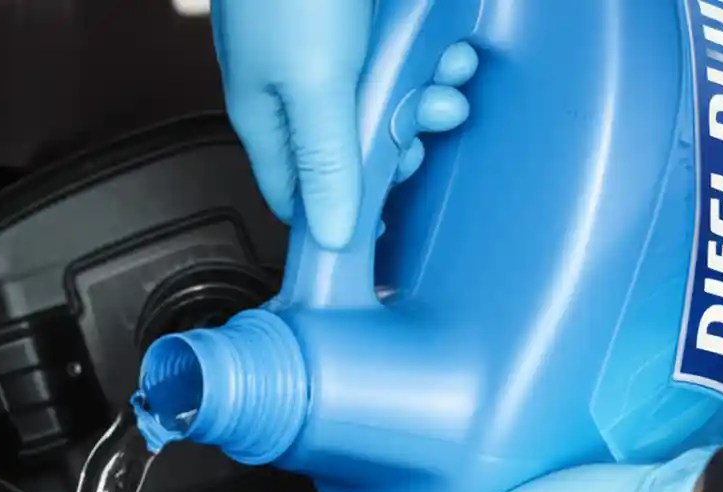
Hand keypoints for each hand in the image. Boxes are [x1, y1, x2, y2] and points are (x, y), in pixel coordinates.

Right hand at [212, 0, 476, 248]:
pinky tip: (454, 50)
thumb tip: (330, 238)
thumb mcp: (313, 85)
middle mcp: (297, 88)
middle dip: (402, 143)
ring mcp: (333, 51)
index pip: (297, 195)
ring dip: (429, 96)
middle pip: (355, 151)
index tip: (386, 224)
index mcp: (267, 115)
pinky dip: (436, 59)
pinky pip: (408, 59)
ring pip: (389, 103)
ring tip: (453, 76)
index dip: (341, 214)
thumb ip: (326, 162)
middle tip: (429, 122)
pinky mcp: (368, 21)